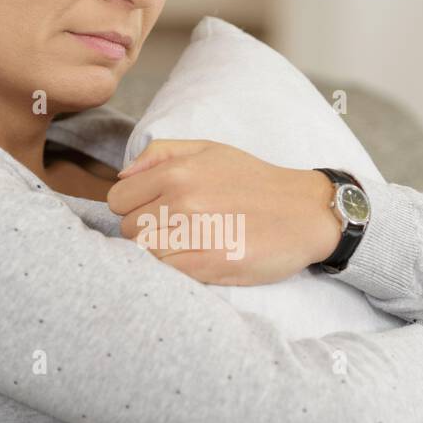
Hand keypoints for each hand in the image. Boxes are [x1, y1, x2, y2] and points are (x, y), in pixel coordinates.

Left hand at [105, 138, 341, 284]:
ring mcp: (197, 233)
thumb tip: (122, 175)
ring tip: (186, 246)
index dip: (132, 208)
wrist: (305, 212)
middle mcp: (183, 200)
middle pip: (129, 229)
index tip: (153, 213)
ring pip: (145, 253)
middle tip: (175, 231)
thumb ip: (161, 154)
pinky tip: (197, 260)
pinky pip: (168, 272)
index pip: (118, 199)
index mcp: (177, 171)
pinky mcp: (212, 263)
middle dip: (145, 232)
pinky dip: (176, 269)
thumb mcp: (209, 150)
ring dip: (160, 254)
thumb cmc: (254, 182)